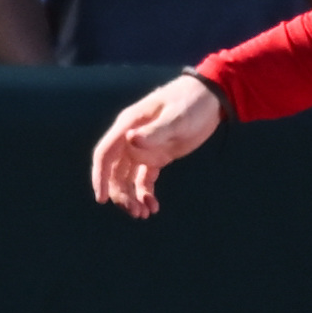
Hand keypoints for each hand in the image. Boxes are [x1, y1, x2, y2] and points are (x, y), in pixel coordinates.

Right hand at [90, 72, 223, 218]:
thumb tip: (130, 141)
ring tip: (144, 214)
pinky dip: (146, 193)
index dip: (100, 177)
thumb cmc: (191, 102)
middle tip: (136, 212)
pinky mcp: (157, 156)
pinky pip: (144, 178)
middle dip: (121, 193)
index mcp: (129, 125)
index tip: (102, 199)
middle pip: (115, 171)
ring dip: (132, 197)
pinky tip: (153, 207)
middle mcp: (131, 138)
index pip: (105, 154)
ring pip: (128, 178)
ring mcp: (143, 148)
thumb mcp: (176, 117)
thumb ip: (155, 131)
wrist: (211, 98)